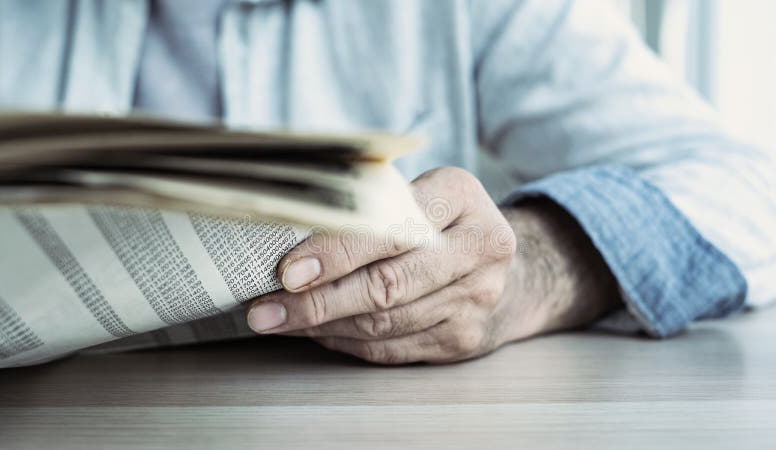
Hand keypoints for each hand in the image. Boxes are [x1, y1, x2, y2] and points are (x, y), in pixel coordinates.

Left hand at [246, 167, 619, 363]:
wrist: (510, 270)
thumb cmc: (443, 223)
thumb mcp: (420, 191)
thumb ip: (371, 200)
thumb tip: (288, 228)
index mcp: (460, 195)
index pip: (392, 226)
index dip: (337, 251)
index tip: (287, 270)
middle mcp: (479, 246)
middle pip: (388, 284)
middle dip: (318, 300)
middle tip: (265, 309)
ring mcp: (476, 298)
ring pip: (385, 322)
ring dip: (322, 325)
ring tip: (277, 320)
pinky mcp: (465, 338)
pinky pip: (393, 348)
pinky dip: (346, 342)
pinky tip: (316, 332)